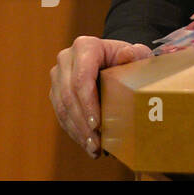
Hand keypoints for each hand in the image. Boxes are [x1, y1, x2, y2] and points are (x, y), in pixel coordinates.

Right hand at [50, 36, 152, 156]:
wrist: (114, 60)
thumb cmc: (130, 58)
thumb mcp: (138, 54)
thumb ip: (135, 55)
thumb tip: (126, 55)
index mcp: (85, 46)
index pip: (82, 78)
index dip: (88, 103)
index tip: (98, 124)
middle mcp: (66, 60)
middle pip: (69, 96)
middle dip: (83, 123)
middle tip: (97, 143)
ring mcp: (58, 76)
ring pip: (62, 108)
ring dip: (78, 131)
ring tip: (94, 148)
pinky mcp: (55, 91)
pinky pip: (61, 114)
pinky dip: (74, 131)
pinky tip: (88, 144)